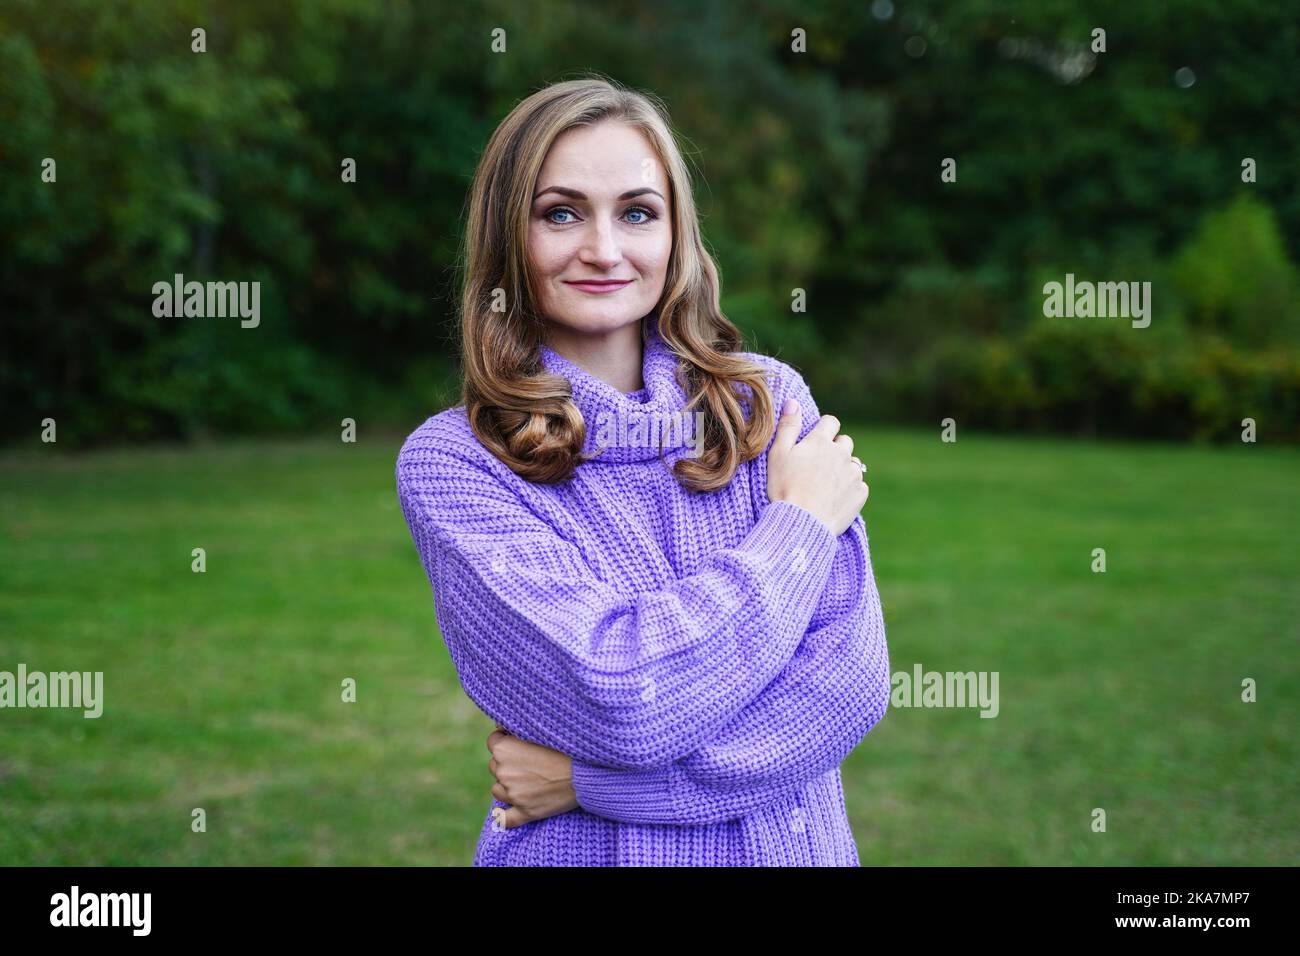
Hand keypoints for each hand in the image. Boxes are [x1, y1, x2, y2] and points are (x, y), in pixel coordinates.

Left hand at [486, 724, 578, 828]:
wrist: (585, 770)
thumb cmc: (565, 745)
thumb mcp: (539, 728)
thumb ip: (517, 727)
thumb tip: (501, 725)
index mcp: (504, 749)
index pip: (493, 742)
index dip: (505, 740)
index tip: (517, 741)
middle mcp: (503, 772)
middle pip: (494, 766)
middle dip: (507, 763)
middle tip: (529, 761)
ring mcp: (513, 794)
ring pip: (497, 790)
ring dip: (506, 786)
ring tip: (527, 781)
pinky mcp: (526, 812)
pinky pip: (505, 819)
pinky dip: (504, 817)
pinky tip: (505, 814)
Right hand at [766, 398, 868, 536]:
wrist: (800, 524)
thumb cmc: (784, 488)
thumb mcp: (778, 454)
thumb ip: (788, 426)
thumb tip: (793, 401)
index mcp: (821, 442)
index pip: (831, 422)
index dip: (824, 429)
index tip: (816, 440)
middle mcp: (841, 454)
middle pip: (845, 442)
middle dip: (835, 449)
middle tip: (818, 466)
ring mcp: (853, 474)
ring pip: (853, 464)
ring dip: (843, 469)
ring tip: (825, 485)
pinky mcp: (860, 494)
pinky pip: (859, 485)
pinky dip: (849, 489)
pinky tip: (835, 499)